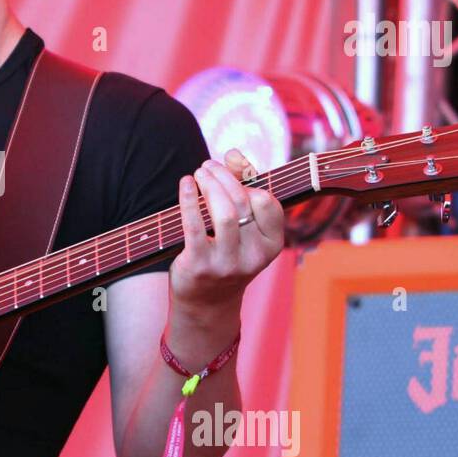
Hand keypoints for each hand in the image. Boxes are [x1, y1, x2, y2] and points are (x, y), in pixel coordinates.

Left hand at [170, 149, 283, 311]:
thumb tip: (232, 154)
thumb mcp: (243, 228)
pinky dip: (189, 199)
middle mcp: (254, 256)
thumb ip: (242, 190)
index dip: (248, 178)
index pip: (267, 202)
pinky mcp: (200, 266)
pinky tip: (185, 184)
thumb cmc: (226, 254)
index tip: (230, 165)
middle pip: (242, 203)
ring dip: (209, 185)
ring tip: (198, 173)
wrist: (207, 302)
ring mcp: (228, 263)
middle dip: (223, 177)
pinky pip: (194, 226)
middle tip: (207, 166)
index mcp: (272, 245)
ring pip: (223, 213)